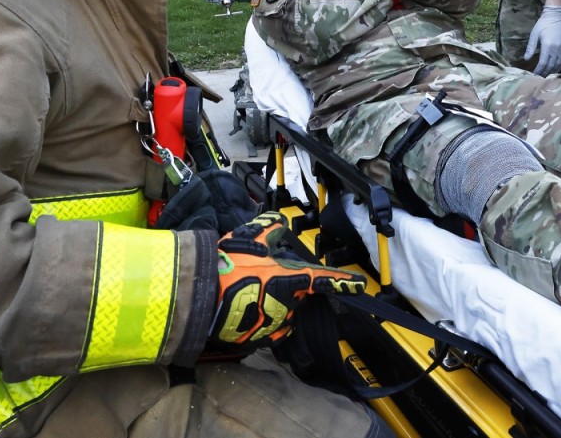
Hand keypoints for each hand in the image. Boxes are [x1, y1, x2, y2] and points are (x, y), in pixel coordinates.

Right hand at [211, 212, 364, 345]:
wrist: (201, 297)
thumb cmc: (228, 265)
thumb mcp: (249, 239)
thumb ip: (270, 229)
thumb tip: (281, 221)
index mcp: (291, 278)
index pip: (323, 279)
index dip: (343, 282)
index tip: (359, 285)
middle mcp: (288, 304)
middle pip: (295, 294)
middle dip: (282, 286)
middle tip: (258, 277)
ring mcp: (274, 323)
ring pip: (281, 311)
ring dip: (270, 303)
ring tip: (245, 292)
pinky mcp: (259, 338)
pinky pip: (268, 328)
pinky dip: (259, 319)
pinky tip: (243, 309)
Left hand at [524, 5, 560, 75]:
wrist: (558, 14)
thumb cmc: (544, 23)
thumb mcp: (535, 34)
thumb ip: (531, 47)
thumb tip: (526, 59)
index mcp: (548, 46)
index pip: (543, 63)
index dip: (539, 70)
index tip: (534, 75)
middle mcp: (557, 49)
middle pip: (551, 65)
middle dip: (545, 73)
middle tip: (540, 79)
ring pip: (559, 64)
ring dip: (553, 71)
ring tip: (547, 76)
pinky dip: (560, 66)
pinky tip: (556, 69)